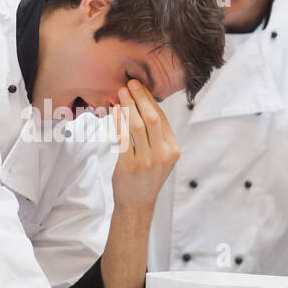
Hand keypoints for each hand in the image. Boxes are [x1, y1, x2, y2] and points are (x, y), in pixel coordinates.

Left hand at [111, 80, 179, 210]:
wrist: (137, 204)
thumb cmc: (146, 177)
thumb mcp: (160, 157)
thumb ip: (157, 136)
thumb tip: (143, 105)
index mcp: (172, 149)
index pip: (162, 118)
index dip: (150, 100)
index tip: (140, 87)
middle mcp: (162, 155)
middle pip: (152, 118)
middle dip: (140, 97)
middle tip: (130, 83)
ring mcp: (146, 161)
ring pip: (138, 126)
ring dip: (128, 106)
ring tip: (120, 93)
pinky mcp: (129, 166)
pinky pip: (123, 138)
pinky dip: (118, 122)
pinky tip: (115, 112)